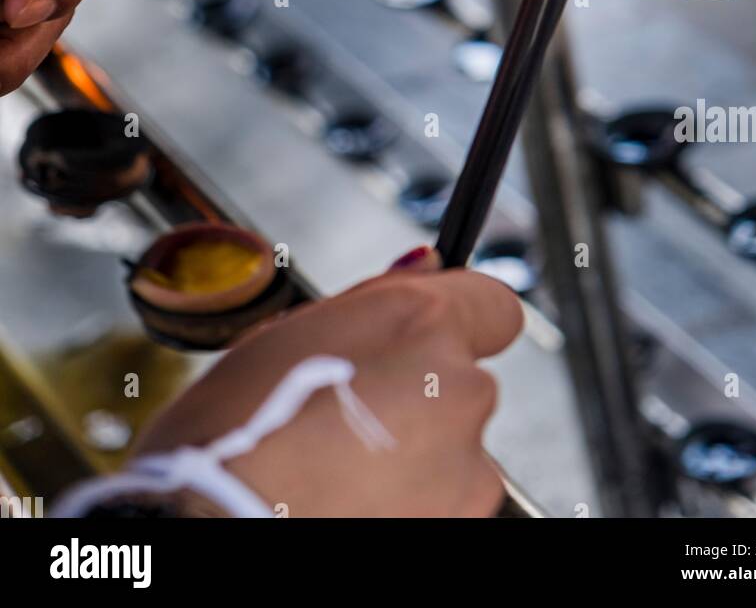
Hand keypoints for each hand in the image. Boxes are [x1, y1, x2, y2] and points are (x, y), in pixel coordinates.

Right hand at [135, 257, 523, 517]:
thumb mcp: (282, 336)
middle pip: (464, 379)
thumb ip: (372, 299)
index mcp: (419, 322)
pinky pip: (446, 501)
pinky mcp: (460, 524)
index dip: (460, 319)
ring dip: (415, 452)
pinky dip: (412, 503)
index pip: (493, 302)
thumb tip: (423, 268)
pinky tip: (350, 504)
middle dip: (421, 392)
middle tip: (347, 415)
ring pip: (456, 447)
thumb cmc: (227, 441)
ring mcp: (467, 467)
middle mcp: (459, 389)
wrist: (213, 536)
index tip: (427, 336)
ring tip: (338, 469)